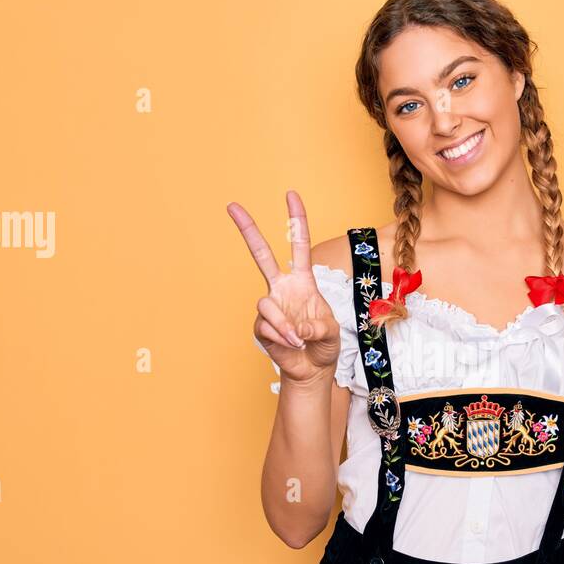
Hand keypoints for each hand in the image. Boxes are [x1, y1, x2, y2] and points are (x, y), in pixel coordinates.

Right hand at [229, 191, 340, 386]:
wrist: (311, 368)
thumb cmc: (324, 344)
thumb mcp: (331, 333)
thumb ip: (318, 327)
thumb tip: (297, 327)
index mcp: (303, 280)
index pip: (299, 245)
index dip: (296, 221)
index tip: (290, 195)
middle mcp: (282, 288)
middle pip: (261, 255)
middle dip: (248, 230)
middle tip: (232, 205)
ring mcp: (270, 305)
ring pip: (266, 305)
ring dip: (284, 326)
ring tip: (298, 340)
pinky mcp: (260, 326)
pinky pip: (265, 326)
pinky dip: (281, 337)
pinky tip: (290, 344)